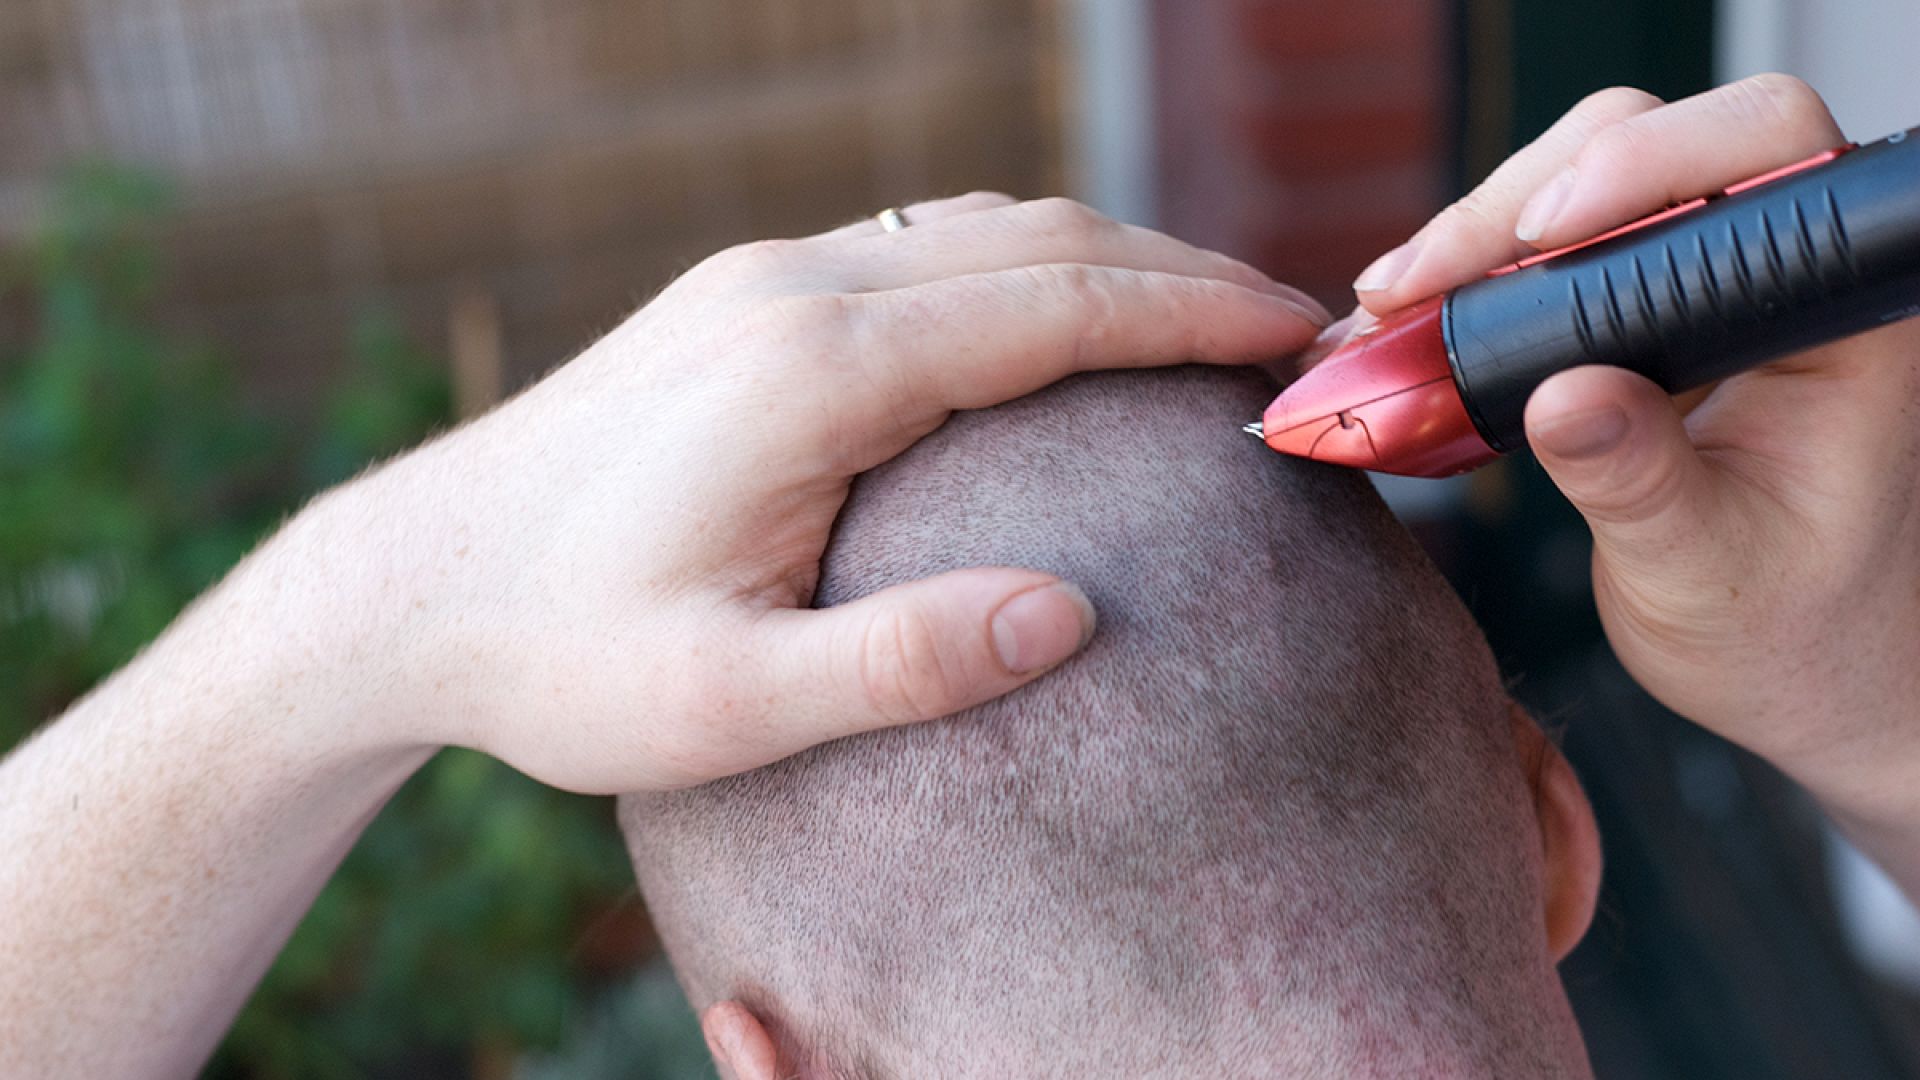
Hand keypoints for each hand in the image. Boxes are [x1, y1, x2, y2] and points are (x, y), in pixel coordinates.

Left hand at [336, 194, 1328, 792]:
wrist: (404, 587)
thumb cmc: (561, 658)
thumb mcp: (728, 704)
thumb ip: (902, 662)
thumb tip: (1073, 616)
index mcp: (811, 373)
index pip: (1053, 306)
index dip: (1192, 315)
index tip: (1296, 339)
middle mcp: (791, 291)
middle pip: (1034, 239)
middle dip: (1177, 272)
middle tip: (1287, 329)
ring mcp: (757, 281)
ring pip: (973, 229)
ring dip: (1100, 258)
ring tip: (1201, 318)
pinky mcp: (734, 301)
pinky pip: (914, 252)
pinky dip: (1017, 269)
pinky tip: (1052, 324)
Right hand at [1349, 76, 1919, 827]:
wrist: (1789, 673)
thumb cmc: (1786, 630)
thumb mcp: (1708, 571)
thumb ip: (1642, 484)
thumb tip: (1563, 399)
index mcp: (1838, 311)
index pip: (1763, 153)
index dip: (1646, 163)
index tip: (1542, 237)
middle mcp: (1778, 269)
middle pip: (1645, 145)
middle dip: (1515, 205)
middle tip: (1411, 287)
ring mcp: (1703, 284)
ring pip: (1577, 185)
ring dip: (1473, 238)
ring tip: (1384, 310)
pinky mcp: (1639, 313)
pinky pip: (1545, 255)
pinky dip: (1467, 279)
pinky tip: (1400, 322)